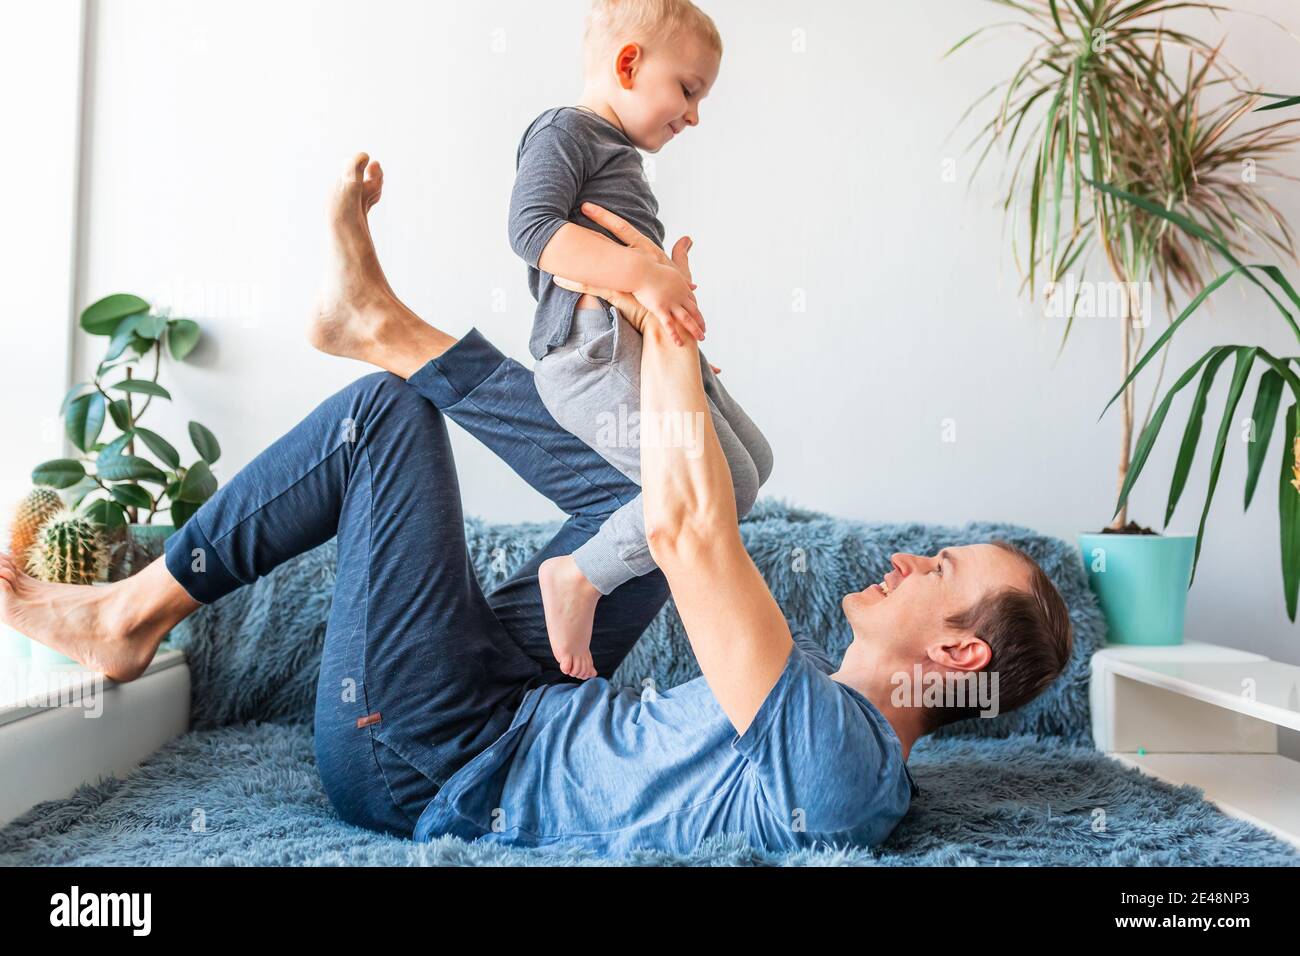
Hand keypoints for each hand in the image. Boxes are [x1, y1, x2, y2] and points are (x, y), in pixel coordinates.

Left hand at [552, 202, 701, 343]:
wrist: (677, 321)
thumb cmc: (679, 298)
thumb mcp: (680, 273)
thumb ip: (680, 254)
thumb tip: (687, 238)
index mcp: (646, 252)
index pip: (623, 228)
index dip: (604, 216)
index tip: (586, 206)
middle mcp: (631, 263)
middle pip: (602, 244)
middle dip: (582, 232)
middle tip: (563, 220)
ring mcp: (622, 279)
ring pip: (592, 266)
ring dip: (571, 261)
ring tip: (550, 255)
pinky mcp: (617, 295)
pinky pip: (591, 287)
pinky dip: (574, 283)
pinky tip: (558, 279)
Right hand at [634, 261, 704, 345]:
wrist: (641, 271)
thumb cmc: (652, 270)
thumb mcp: (672, 273)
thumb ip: (684, 281)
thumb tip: (696, 286)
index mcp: (682, 287)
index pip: (693, 301)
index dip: (697, 311)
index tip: (699, 319)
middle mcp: (679, 295)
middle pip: (694, 311)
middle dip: (700, 322)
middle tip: (704, 332)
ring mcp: (671, 303)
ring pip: (687, 319)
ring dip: (695, 329)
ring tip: (701, 338)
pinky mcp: (660, 309)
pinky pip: (669, 325)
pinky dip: (675, 335)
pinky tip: (680, 343)